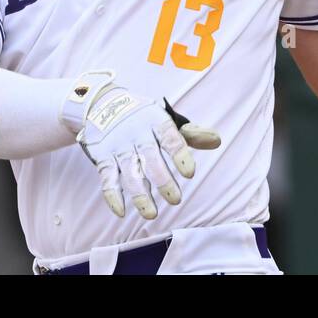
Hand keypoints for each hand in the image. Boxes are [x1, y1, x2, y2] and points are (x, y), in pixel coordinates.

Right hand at [64, 70, 220, 219]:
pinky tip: (122, 211)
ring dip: (140, 194)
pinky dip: (112, 195)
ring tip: (151, 214)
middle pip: (150, 157)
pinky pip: (107, 178)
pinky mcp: (102, 156)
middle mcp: (136, 133)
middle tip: (175, 199)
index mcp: (155, 121)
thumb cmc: (142, 117)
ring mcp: (118, 145)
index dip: (180, 155)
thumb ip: (190, 133)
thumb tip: (216, 141)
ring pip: (129, 172)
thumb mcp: (164, 119)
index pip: (170, 138)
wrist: (101, 103)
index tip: (190, 174)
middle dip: (162, 180)